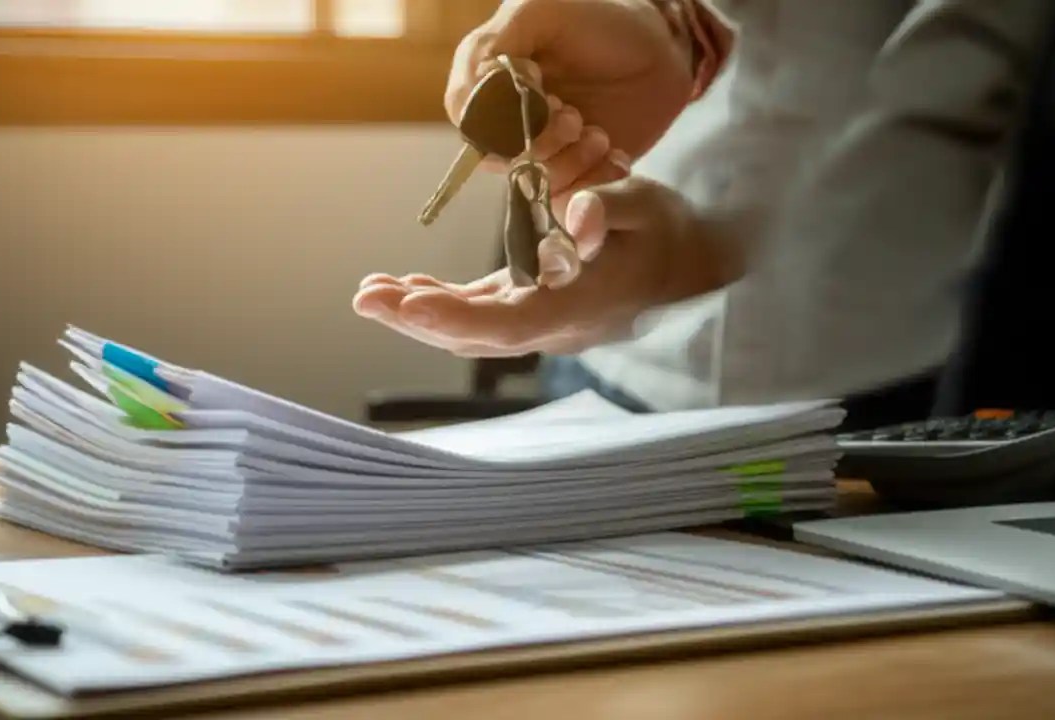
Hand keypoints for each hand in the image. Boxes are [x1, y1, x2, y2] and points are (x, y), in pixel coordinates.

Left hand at [353, 177, 742, 356]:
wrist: (688, 265)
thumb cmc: (666, 232)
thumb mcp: (649, 205)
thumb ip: (613, 206)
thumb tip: (575, 214)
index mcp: (580, 305)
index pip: (510, 323)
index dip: (456, 319)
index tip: (409, 305)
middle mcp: (553, 324)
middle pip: (477, 335)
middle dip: (417, 319)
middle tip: (366, 298)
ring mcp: (540, 320)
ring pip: (472, 328)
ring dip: (419, 313)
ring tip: (371, 294)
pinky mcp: (532, 306)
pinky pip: (481, 313)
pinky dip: (443, 304)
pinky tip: (408, 290)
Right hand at [450, 0, 729, 213]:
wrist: (665, 48)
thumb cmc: (603, 18)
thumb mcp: (539, 11)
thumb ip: (492, 46)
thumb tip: (473, 95)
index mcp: (491, 81)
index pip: (468, 119)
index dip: (499, 118)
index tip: (539, 89)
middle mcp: (511, 120)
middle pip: (499, 158)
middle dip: (542, 141)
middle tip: (575, 117)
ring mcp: (545, 149)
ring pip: (535, 180)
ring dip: (572, 160)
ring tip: (599, 134)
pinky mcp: (578, 171)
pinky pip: (571, 197)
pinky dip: (595, 179)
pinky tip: (614, 153)